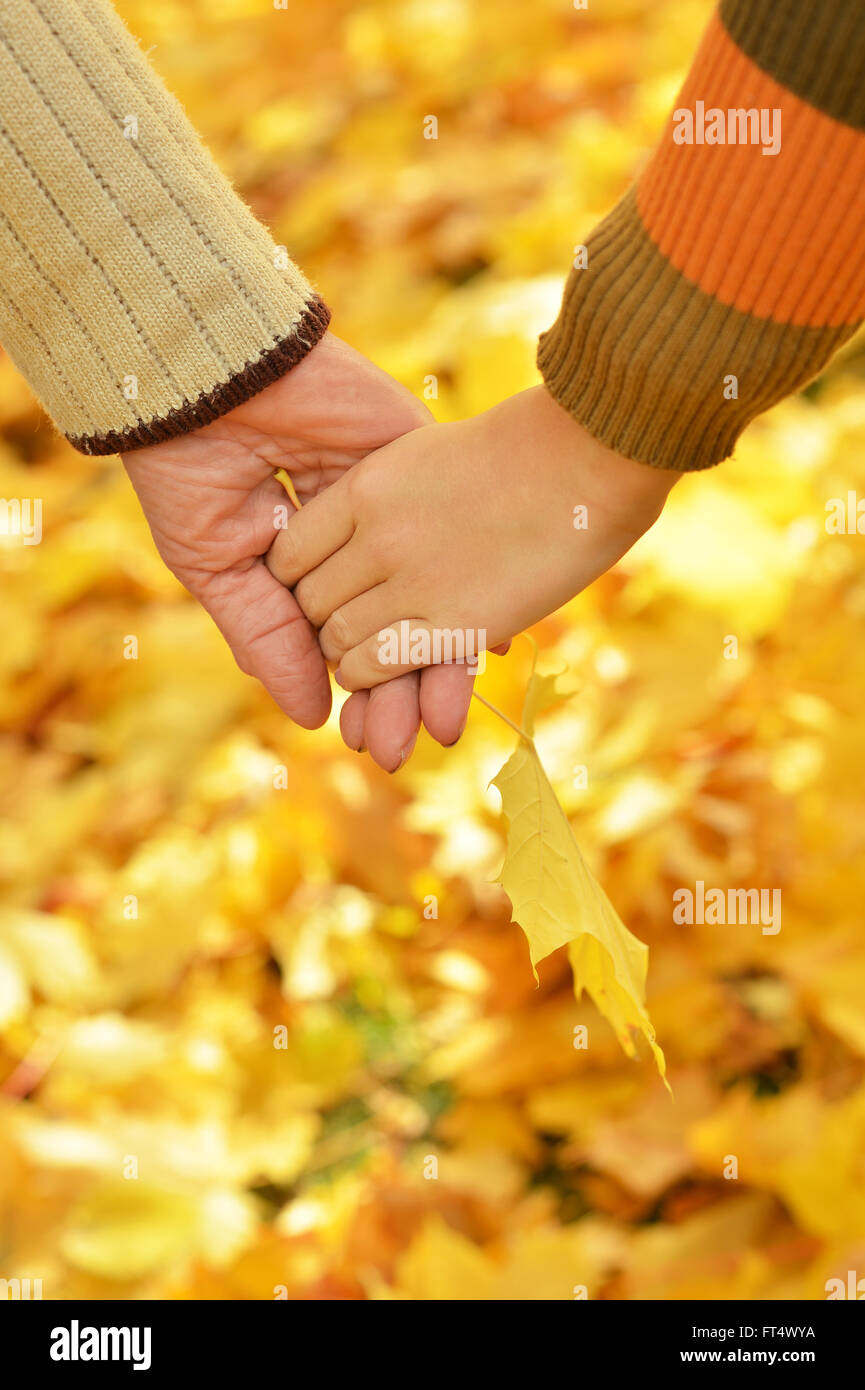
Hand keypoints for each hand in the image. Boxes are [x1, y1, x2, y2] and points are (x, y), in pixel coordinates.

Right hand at [121, 332, 476, 769]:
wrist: (204, 372)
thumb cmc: (188, 469)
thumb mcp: (217, 566)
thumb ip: (267, 638)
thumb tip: (313, 714)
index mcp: (305, 568)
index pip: (346, 642)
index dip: (359, 693)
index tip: (369, 744)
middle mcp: (356, 545)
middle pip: (393, 629)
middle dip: (395, 693)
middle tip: (401, 747)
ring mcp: (392, 505)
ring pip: (428, 594)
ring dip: (433, 661)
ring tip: (436, 722)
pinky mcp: (417, 463)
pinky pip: (454, 536)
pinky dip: (468, 589)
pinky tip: (482, 646)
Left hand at [266, 385, 677, 688]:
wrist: (584, 461)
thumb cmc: (516, 454)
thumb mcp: (423, 453)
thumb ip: (379, 491)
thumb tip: (352, 519)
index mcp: (364, 488)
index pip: (289, 554)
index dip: (299, 580)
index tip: (322, 587)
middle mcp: (377, 538)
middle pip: (309, 602)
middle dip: (320, 622)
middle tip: (344, 627)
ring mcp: (413, 583)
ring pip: (337, 641)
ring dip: (346, 655)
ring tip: (365, 654)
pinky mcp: (454, 624)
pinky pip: (377, 666)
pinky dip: (370, 676)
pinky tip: (385, 672)